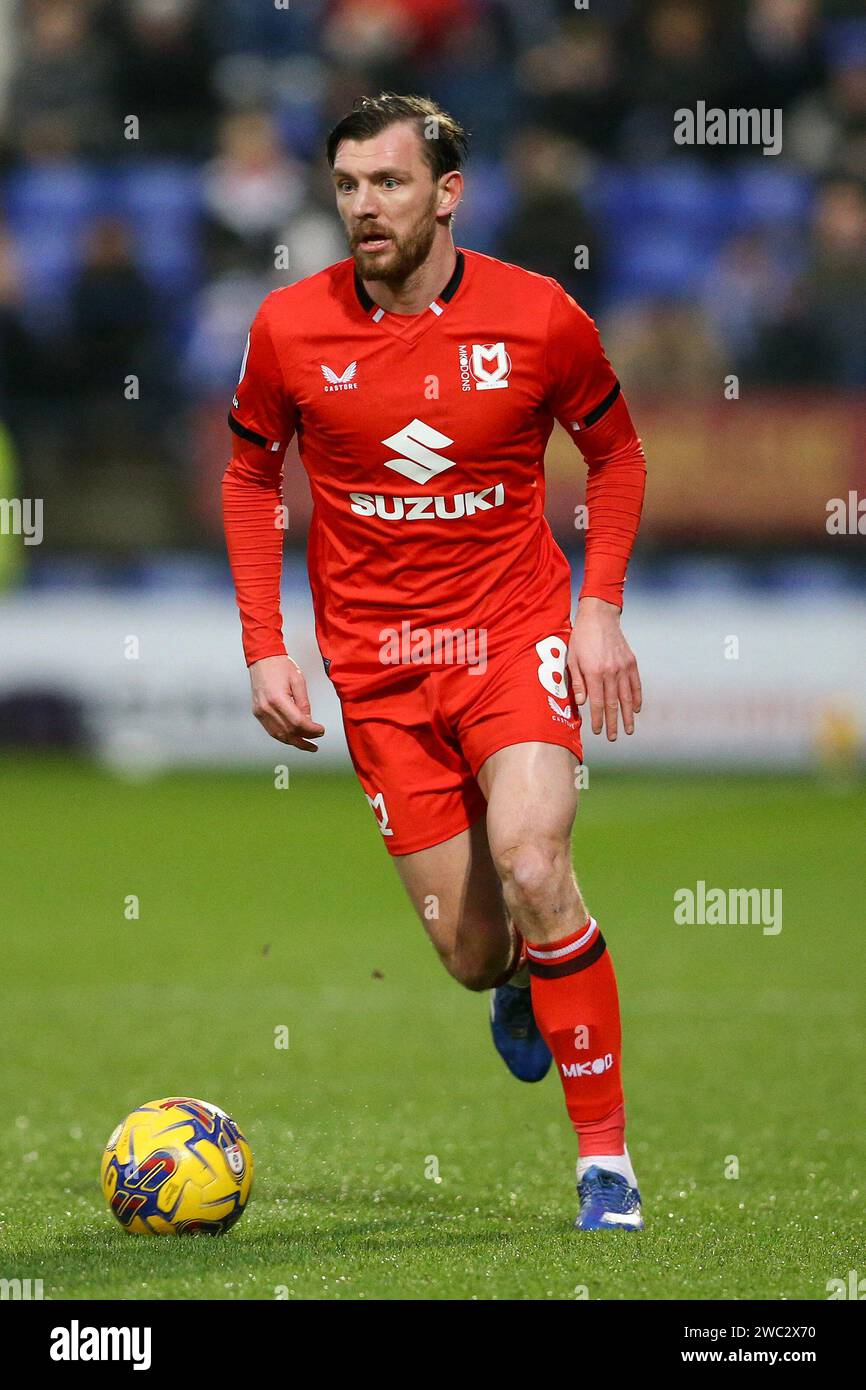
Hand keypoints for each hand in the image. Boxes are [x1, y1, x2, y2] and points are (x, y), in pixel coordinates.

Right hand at [249, 655, 324, 751]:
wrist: (262, 658)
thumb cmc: (280, 666)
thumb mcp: (298, 681)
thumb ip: (304, 703)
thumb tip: (308, 720)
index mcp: (277, 699)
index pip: (297, 722)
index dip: (311, 730)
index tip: (320, 730)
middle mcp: (266, 708)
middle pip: (288, 732)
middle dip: (305, 738)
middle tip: (317, 740)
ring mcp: (260, 711)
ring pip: (279, 735)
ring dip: (294, 742)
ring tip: (307, 746)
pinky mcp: (257, 712)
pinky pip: (271, 730)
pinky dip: (284, 736)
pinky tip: (293, 738)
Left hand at [567, 597, 641, 740]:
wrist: (599, 618)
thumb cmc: (581, 639)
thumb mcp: (572, 659)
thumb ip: (577, 682)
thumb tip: (581, 703)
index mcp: (594, 672)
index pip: (598, 703)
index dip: (598, 719)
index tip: (598, 730)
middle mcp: (611, 672)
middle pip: (613, 704)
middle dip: (613, 723)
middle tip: (612, 737)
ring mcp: (623, 667)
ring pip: (627, 697)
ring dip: (627, 716)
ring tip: (628, 730)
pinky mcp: (631, 662)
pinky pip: (636, 684)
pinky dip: (637, 698)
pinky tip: (636, 710)